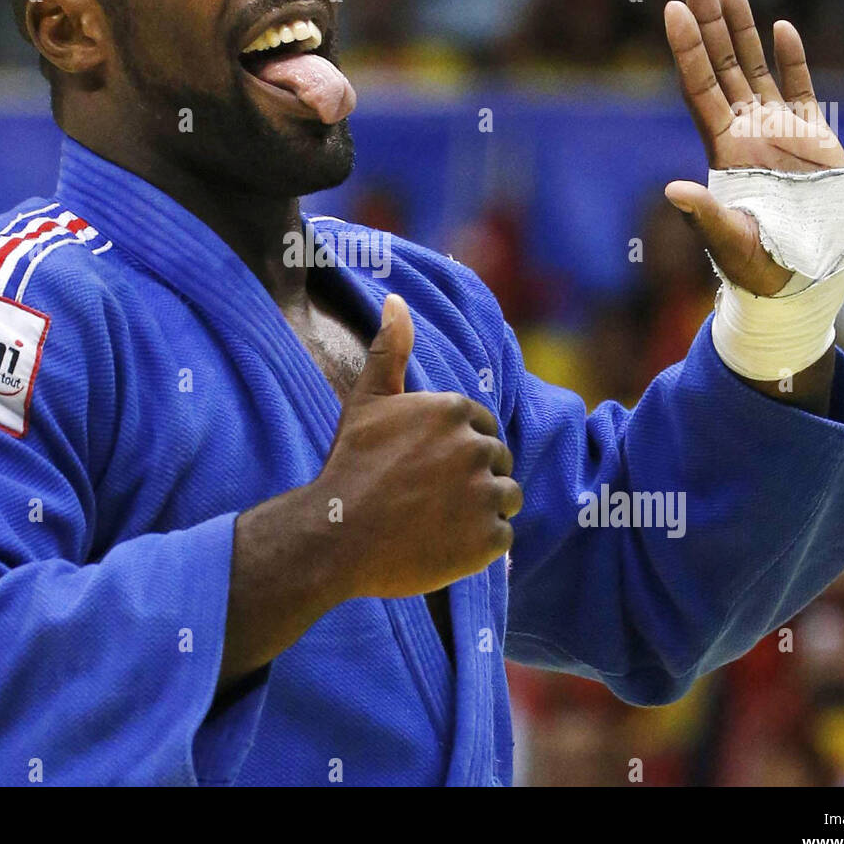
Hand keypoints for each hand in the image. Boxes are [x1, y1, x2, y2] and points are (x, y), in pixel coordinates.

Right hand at [310, 294, 521, 599]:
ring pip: (507, 498)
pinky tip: (446, 544)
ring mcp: (486, 495)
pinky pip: (504, 537)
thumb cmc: (350, 464)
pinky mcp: (489, 539)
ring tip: (441, 521)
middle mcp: (477, 447)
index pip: (481, 428)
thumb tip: (397, 299)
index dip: (455, 450)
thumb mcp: (368, 399)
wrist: (336, 534)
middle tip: (429, 498)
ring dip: (483, 509)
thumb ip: (391, 348)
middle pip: (497, 461)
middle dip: (472, 478)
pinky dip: (481, 544)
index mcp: (455, 410)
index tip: (425, 468)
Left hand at [663, 0, 843, 296]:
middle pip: (720, 64)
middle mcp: (744, 131)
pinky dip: (791, 59)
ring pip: (754, 68)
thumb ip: (705, 215)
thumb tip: (672, 192)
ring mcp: (776, 130)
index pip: (698, 87)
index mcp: (722, 148)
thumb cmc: (761, 266)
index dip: (686, 49)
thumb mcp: (731, 241)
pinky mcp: (811, 137)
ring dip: (743, 29)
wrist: (803, 275)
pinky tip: (782, 28)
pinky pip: (800, 88)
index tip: (672, 10)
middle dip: (709, 22)